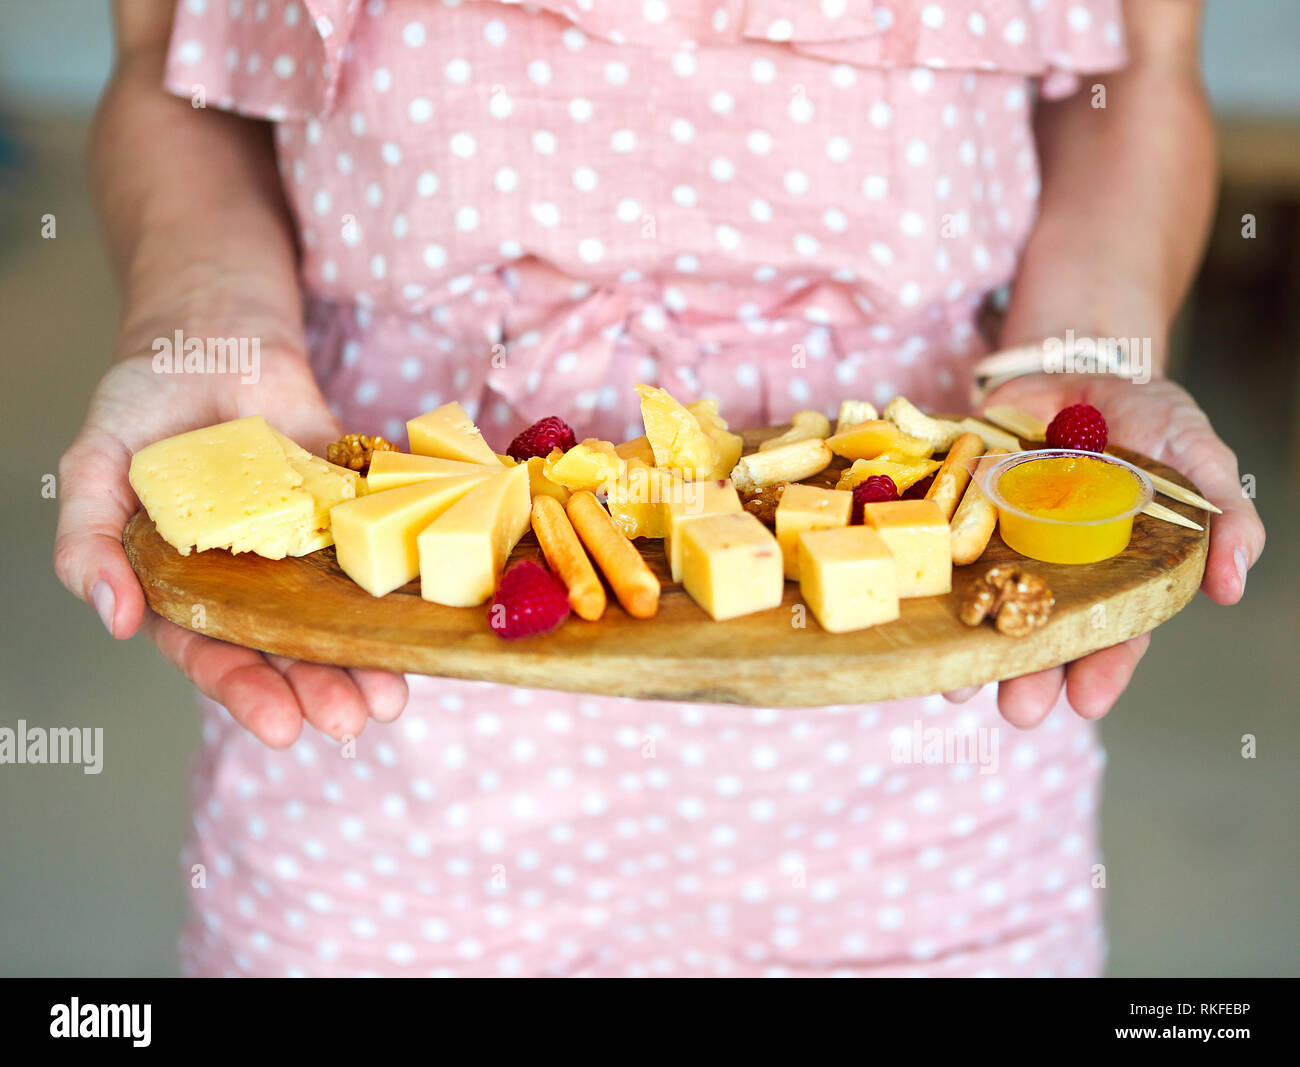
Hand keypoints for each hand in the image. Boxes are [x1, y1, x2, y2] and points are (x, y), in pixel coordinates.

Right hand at [54, 329, 408, 747]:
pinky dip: (397, 585)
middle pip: (286, 649)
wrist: (213, 334)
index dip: (244, 692)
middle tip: (350, 720)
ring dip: (365, 658)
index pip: (214, 653)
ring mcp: (304, 548)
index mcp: (187, 586)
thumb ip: (89, 539)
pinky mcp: (348, 511)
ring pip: (336, 616)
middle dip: (317, 690)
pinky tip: (419, 617)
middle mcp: (251, 579)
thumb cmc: (144, 404)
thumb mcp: (94, 466)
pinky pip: (375, 552)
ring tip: (390, 696)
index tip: (279, 727)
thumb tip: (114, 617)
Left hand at [945, 373, 1264, 727]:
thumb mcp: (1198, 457)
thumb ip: (1225, 518)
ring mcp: (1003, 545)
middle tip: (1019, 711)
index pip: (1111, 636)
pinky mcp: (959, 511)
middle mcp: (1053, 571)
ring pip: (985, 608)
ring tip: (959, 686)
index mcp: (1113, 574)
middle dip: (1029, 678)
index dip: (1102, 671)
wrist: (1078, 367)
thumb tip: (1233, 584)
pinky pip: (939, 553)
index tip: (1087, 703)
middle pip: (1041, 636)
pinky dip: (928, 583)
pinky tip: (917, 613)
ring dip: (970, 650)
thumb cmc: (1148, 420)